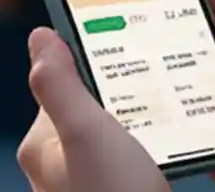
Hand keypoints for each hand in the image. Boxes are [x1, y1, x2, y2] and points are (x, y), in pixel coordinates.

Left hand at [17, 28, 168, 191]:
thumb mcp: (84, 132)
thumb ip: (60, 84)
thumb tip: (40, 37)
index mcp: (41, 146)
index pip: (64, 85)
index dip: (96, 65)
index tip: (129, 51)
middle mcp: (59, 168)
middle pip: (94, 111)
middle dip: (126, 98)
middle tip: (161, 88)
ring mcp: (88, 184)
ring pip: (118, 139)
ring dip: (144, 127)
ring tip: (174, 119)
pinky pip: (134, 164)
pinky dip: (152, 154)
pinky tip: (174, 150)